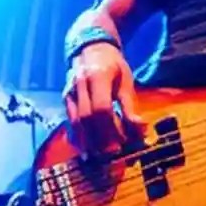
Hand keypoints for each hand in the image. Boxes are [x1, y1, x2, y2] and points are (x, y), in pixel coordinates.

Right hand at [63, 42, 143, 157]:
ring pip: (74, 120)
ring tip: (96, 158)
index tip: (121, 143)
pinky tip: (84, 148)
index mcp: (98, 76)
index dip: (111, 128)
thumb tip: (140, 129)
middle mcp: (79, 84)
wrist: (91, 47)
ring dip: (86, 141)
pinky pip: (69, 120)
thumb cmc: (113, 65)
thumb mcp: (126, 81)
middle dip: (98, 138)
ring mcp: (69, 90)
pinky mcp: (65, 97)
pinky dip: (77, 135)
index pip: (101, 107)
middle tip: (110, 156)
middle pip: (86, 117)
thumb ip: (131, 106)